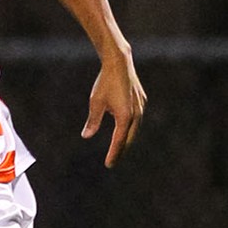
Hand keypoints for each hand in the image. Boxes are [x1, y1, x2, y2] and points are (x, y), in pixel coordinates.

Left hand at [82, 51, 145, 167]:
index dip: (113, 154)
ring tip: (119, 148)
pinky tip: (125, 129)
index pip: (118, 142)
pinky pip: (136, 120)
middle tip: (113, 160)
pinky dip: (130, 128)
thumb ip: (93, 121)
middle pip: (129, 139)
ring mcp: (141, 107)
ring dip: (126, 139)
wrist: (119, 63)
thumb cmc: (105, 82)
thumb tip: (86, 136)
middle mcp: (136, 114)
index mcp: (125, 117)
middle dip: (121, 150)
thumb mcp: (95, 102)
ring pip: (134, 130)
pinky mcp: (141, 101)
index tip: (108, 165)